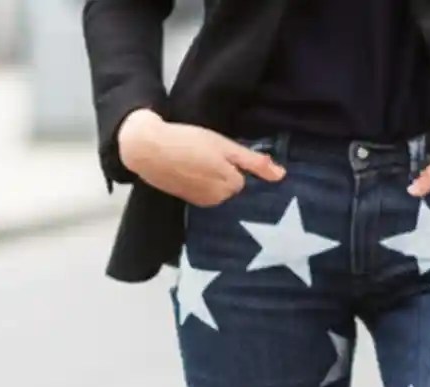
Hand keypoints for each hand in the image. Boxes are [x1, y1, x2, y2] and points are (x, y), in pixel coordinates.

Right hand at [117, 108, 285, 205]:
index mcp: (231, 185)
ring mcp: (203, 203)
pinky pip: (205, 194)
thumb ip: (254, 162)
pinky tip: (189, 170)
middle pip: (234, 185)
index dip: (236, 162)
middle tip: (208, 154)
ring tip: (197, 161)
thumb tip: (282, 176)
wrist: (148, 149)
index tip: (221, 151)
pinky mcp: (189, 201)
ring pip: (220, 190)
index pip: (246, 176)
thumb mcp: (225, 146)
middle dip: (226, 171)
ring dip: (213, 177)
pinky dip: (201, 183)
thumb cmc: (189, 141)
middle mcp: (219, 200)